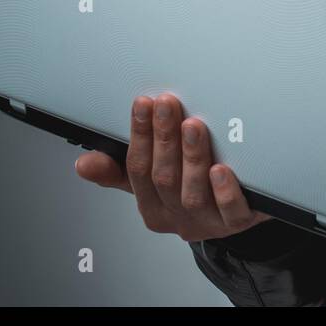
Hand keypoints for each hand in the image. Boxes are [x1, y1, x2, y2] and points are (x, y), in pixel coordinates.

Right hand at [75, 93, 271, 241]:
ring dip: (192, 157)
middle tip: (168, 104)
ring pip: (193, 193)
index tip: (143, 103)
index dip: (139, 135)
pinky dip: (225, 191)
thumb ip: (121, 172)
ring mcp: (208, 222)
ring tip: (193, 126)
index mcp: (153, 208)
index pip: (137, 170)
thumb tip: (84, 163)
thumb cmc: (193, 190)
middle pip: (164, 178)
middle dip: (164, 138)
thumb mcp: (154, 183)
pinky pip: (231, 212)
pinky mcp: (238, 222)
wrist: (241, 215)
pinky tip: (222, 170)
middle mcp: (178, 218)